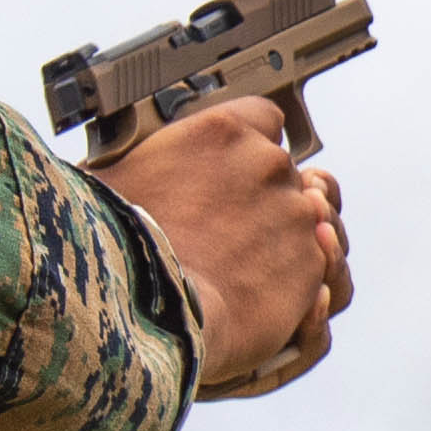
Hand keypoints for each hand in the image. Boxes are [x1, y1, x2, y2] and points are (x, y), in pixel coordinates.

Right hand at [98, 97, 350, 396]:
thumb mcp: (116, 175)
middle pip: (285, 174)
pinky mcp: (310, 265)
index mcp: (221, 131)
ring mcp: (295, 214)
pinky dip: (296, 282)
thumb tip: (145, 165)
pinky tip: (262, 296)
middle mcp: (267, 163)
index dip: (251, 151)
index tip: (236, 174)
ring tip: (249, 270)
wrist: (142, 311)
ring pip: (310, 221)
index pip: (264, 119)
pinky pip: (317, 267)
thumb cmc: (112, 245)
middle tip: (230, 236)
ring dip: (286, 241)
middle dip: (264, 202)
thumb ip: (154, 158)